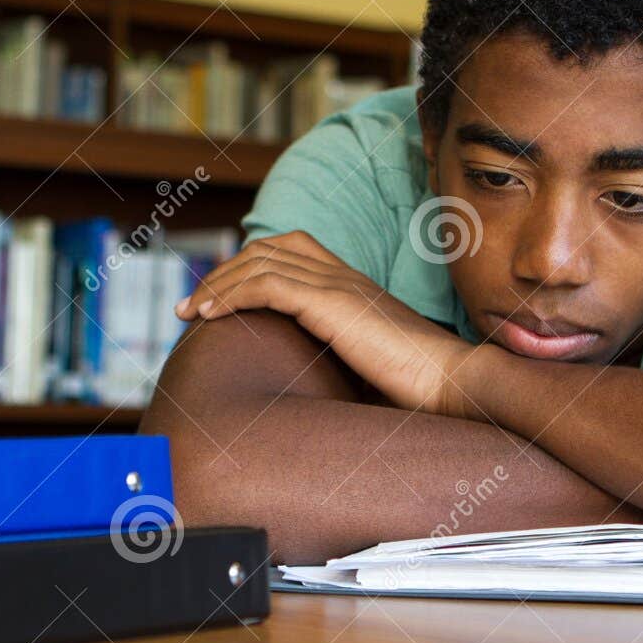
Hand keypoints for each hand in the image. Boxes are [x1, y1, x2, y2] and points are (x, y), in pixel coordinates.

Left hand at [175, 231, 475, 414]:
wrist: (453, 382)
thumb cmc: (421, 387)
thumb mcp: (369, 367)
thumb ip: (339, 361)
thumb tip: (308, 392)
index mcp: (352, 285)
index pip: (290, 251)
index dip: (248, 266)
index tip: (219, 298)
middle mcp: (342, 275)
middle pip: (267, 250)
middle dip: (223, 273)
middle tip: (192, 306)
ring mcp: (337, 285)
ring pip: (260, 263)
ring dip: (217, 284)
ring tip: (190, 312)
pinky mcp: (332, 303)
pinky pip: (267, 285)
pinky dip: (231, 295)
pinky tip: (210, 316)